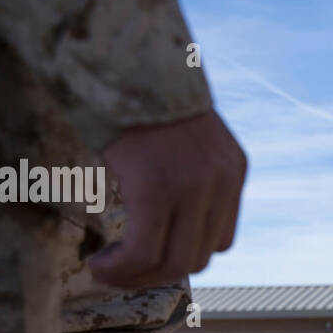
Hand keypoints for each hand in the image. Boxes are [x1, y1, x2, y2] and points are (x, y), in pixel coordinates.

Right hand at [90, 111, 246, 288]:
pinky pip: (144, 251)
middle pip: (197, 257)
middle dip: (156, 273)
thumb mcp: (183, 138)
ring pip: (172, 262)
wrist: (117, 56)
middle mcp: (220, 179)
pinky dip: (121, 269)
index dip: (181, 253)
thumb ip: (189, 176)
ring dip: (135, 276)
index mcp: (232, 169)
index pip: (220, 239)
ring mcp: (192, 184)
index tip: (147, 254)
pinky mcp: (157, 187)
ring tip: (106, 269)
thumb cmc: (138, 96)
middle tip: (119, 270)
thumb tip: (168, 224)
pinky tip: (100, 264)